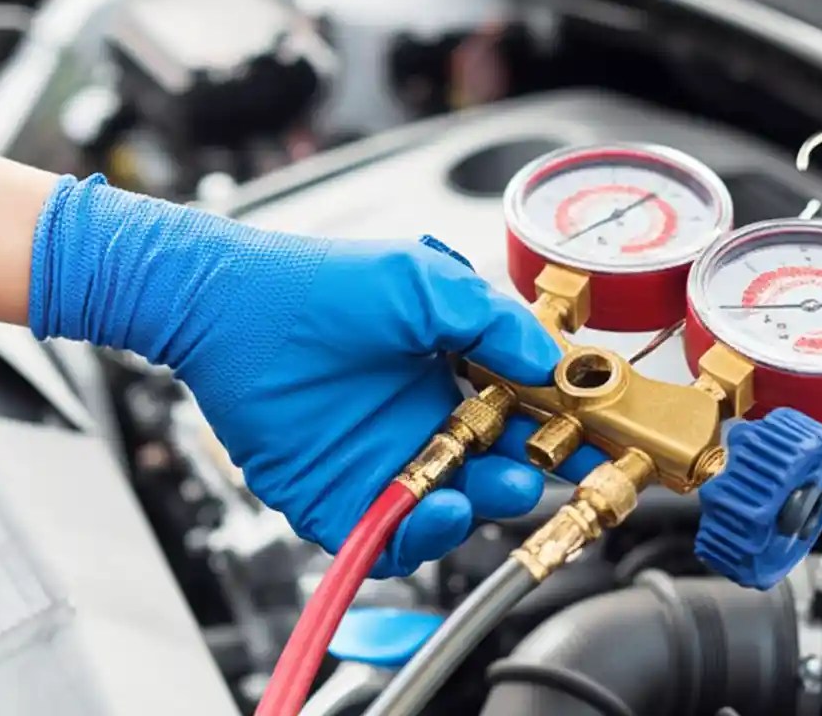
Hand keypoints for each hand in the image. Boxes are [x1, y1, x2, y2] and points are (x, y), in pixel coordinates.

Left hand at [28, 176, 605, 576]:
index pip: (521, 412)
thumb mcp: (422, 282)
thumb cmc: (320, 285)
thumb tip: (548, 360)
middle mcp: (421, 423)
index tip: (592, 432)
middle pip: (494, 469)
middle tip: (542, 463)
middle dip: (527, 473)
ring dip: (481, 507)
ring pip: (451, 510)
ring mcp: (382, 464)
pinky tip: (436, 511)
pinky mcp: (339, 501)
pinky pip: (390, 537)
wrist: (228, 306)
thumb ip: (490, 318)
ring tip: (494, 489)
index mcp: (450, 374)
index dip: (558, 426)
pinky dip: (420, 536)